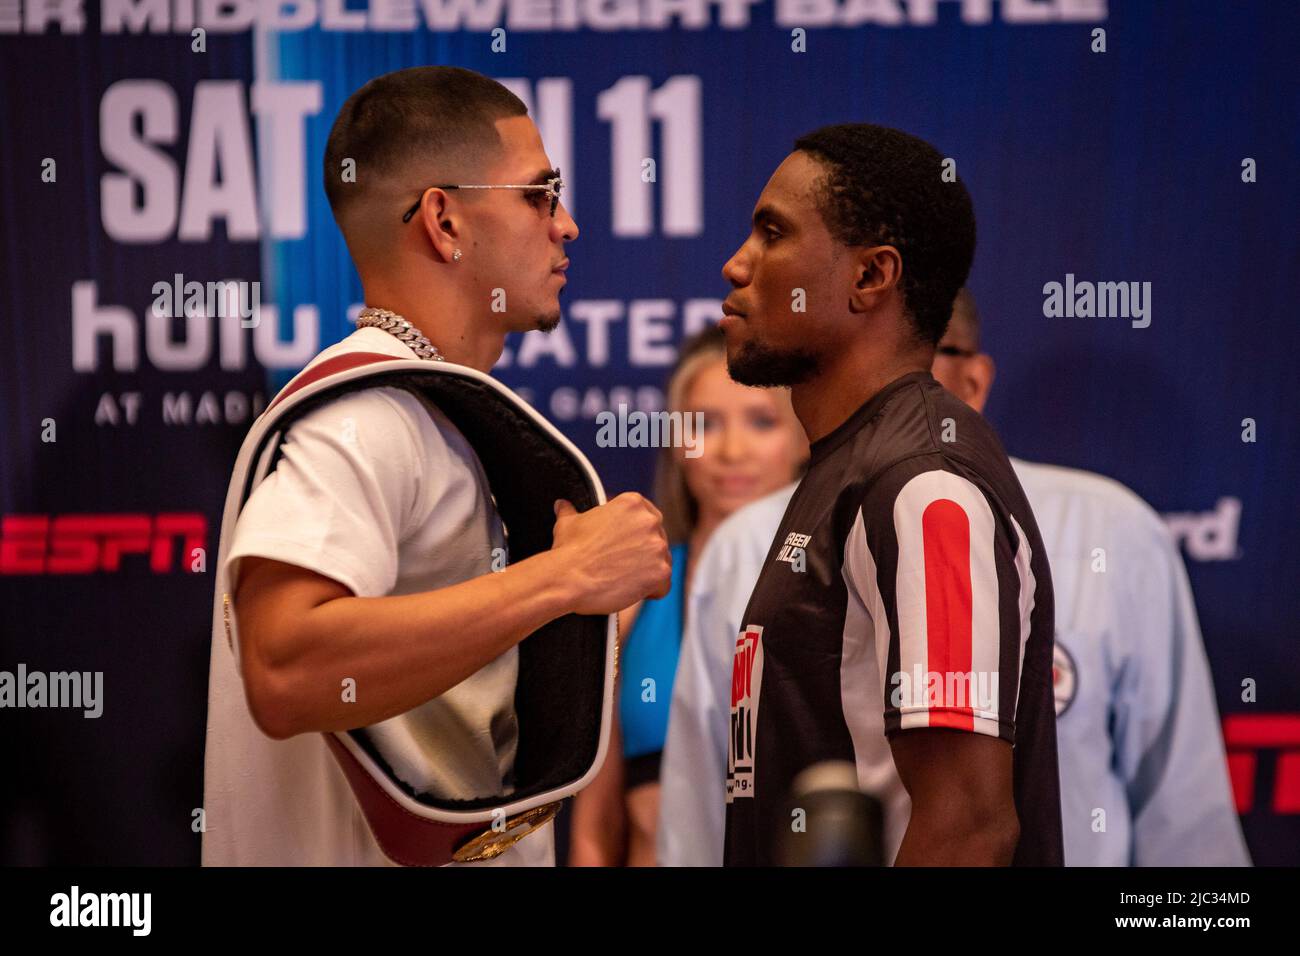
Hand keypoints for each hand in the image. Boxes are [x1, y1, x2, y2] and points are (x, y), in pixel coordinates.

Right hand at [551, 493, 671, 614]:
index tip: (623, 545)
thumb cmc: (568, 550)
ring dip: (647, 572)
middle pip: (657, 539)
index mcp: (632, 503)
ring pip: (662, 562)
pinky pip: (664, 585)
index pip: (647, 517)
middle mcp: (650, 521)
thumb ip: (570, 511)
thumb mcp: (568, 523)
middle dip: (643, 553)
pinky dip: (651, 591)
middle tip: (619, 564)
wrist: (567, 578)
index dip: (635, 534)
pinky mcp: (661, 572)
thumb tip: (562, 505)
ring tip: (622, 579)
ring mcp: (658, 547)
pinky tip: (631, 591)